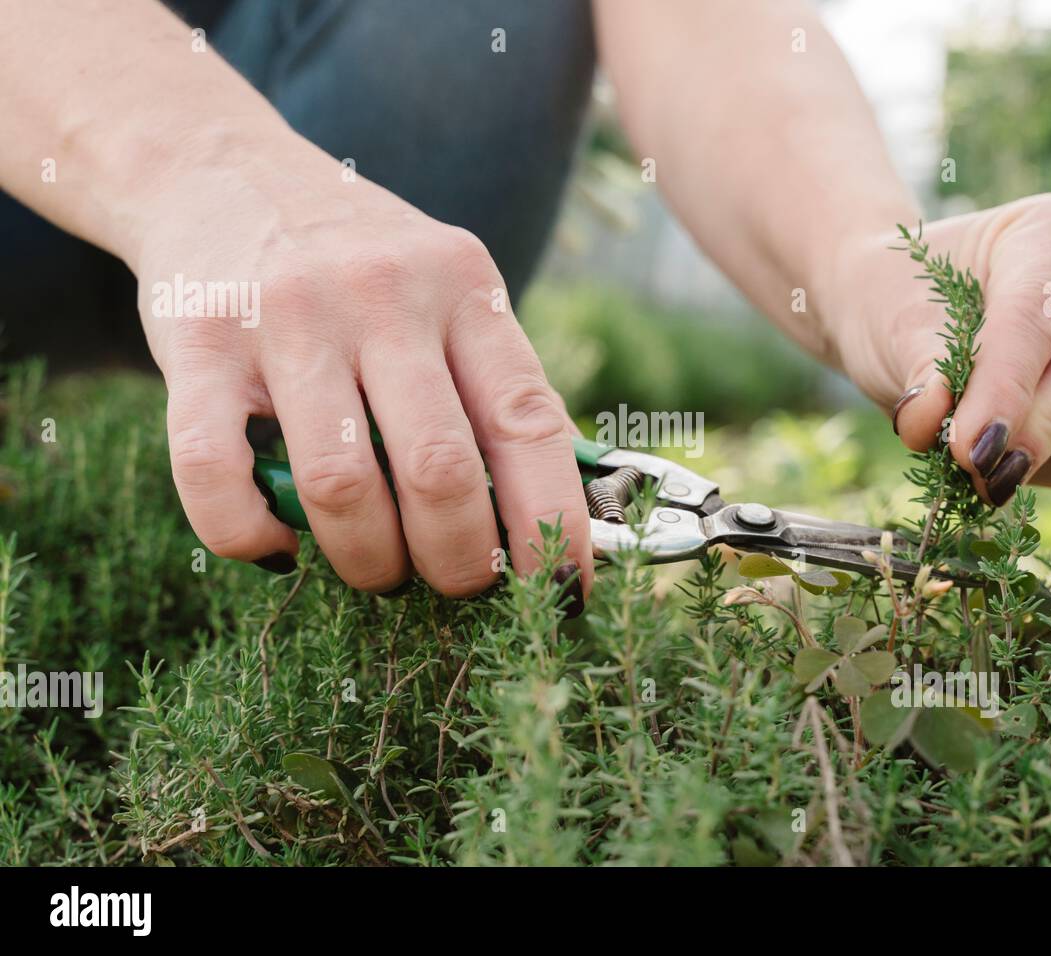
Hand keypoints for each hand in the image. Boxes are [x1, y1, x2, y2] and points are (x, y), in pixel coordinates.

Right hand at [131, 140, 590, 602]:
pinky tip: (276, 545)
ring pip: (339, 486)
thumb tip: (569, 506)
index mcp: (464, 288)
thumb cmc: (363, 265)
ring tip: (376, 569)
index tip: (561, 589)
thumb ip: (500, 384)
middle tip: (455, 582)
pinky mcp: (197, 345)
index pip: (531, 425)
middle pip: (439, 471)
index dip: (554, 523)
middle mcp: (381, 295)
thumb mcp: (450, 293)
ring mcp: (286, 318)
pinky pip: (214, 475)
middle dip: (459, 562)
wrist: (221, 171)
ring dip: (367, 561)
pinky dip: (248, 536)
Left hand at [824, 193, 1050, 505]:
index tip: (968, 448)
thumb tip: (938, 431)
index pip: (1043, 317)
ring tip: (964, 448)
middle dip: (1049, 424)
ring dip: (1040, 451)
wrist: (895, 309)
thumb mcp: (896, 324)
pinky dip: (1040, 468)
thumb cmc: (899, 299)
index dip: (1007, 389)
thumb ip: (924, 374)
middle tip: (980, 468)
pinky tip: (989, 452)